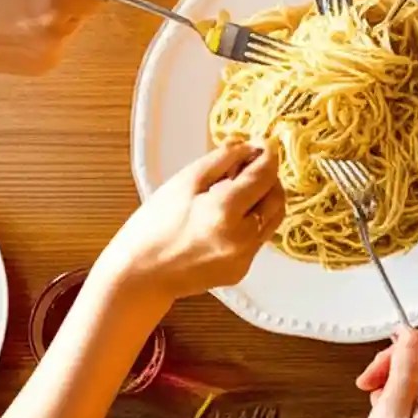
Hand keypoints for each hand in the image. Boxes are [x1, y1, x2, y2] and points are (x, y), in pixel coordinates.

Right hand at [0, 0, 103, 74]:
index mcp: (54, 5)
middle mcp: (55, 36)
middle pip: (82, 10)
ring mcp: (47, 56)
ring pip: (68, 28)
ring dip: (51, 15)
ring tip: (10, 5)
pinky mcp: (36, 68)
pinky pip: (53, 44)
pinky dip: (40, 33)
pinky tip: (8, 24)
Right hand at [95, 141, 285, 300]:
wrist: (140, 275)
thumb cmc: (154, 225)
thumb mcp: (185, 182)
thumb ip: (221, 160)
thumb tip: (249, 145)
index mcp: (225, 210)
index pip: (264, 175)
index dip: (269, 155)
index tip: (266, 142)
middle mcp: (242, 237)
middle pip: (277, 198)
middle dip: (269, 177)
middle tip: (249, 165)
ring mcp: (244, 257)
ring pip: (272, 219)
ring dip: (264, 199)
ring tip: (238, 189)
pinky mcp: (241, 270)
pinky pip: (258, 238)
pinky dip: (252, 221)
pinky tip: (228, 216)